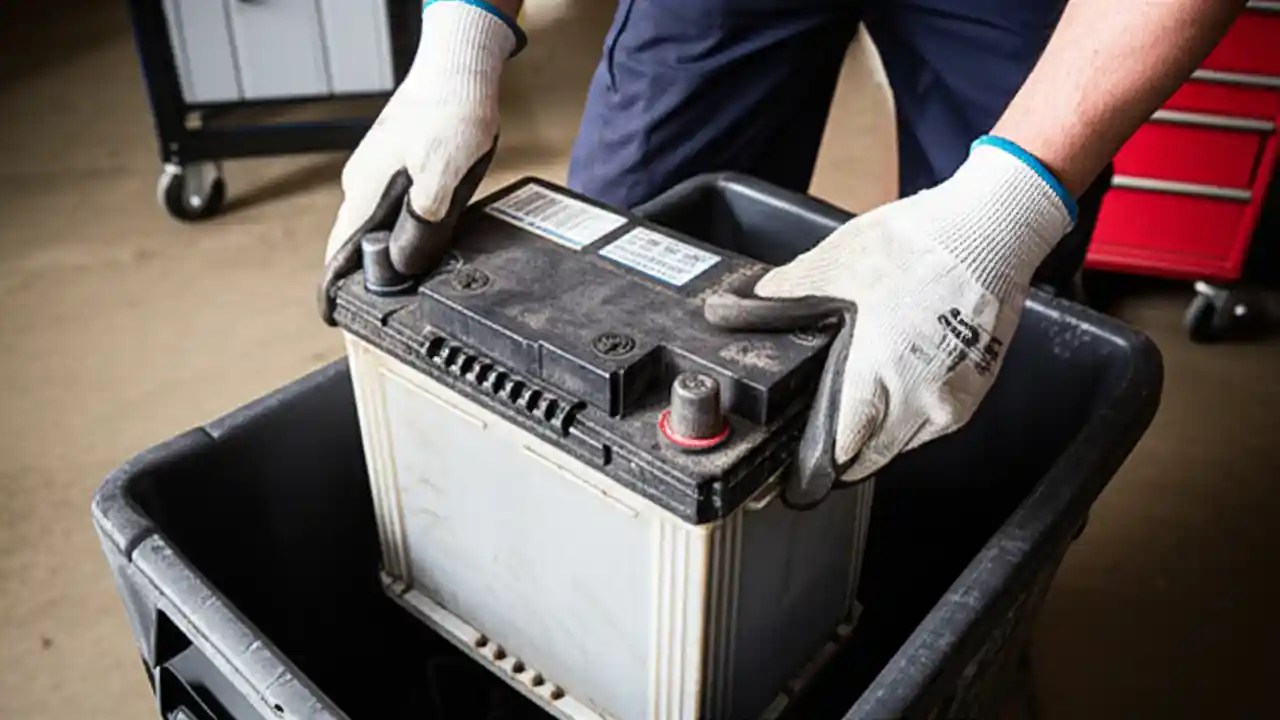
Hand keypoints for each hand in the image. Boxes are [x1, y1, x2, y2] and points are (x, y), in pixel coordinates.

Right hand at [319, 1, 520, 322]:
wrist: (460, 69)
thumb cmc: (450, 116)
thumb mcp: (440, 181)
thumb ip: (421, 226)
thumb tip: (403, 263)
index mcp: (364, 192)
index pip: (338, 252)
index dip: (336, 287)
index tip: (334, 315)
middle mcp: (362, 183)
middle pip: (357, 241)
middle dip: (368, 274)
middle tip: (387, 306)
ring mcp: (378, 169)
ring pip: (377, 222)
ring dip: (389, 249)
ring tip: (409, 276)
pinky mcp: (396, 160)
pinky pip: (393, 204)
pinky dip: (403, 225)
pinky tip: (426, 231)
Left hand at [707, 138, 1075, 504]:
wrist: (990, 232)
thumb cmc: (919, 245)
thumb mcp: (833, 264)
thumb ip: (783, 297)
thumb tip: (737, 309)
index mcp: (876, 377)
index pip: (837, 453)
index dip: (810, 467)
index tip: (789, 477)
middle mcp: (918, 402)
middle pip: (867, 459)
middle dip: (840, 456)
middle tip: (816, 446)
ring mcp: (951, 402)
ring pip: (900, 445)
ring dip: (875, 437)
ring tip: (854, 408)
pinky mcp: (973, 394)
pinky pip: (929, 425)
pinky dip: (907, 417)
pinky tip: (893, 386)